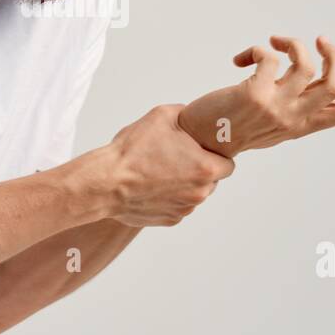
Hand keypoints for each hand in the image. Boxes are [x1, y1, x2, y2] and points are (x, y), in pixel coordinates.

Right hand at [104, 104, 235, 226]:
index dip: (216, 155)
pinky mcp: (170, 220)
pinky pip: (178, 206)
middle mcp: (200, 192)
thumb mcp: (162, 116)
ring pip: (194, 194)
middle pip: (212, 180)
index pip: (228, 165)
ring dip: (184, 184)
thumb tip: (192, 117)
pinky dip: (170, 197)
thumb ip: (186, 114)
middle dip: (199, 169)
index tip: (201, 150)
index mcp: (205, 168)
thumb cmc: (132, 151)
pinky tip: (152, 185)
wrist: (106, 183)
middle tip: (177, 157)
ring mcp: (185, 209)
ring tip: (160, 170)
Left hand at [177, 35, 334, 155]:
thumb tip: (310, 76)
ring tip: (278, 41)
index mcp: (299, 126)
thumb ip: (293, 107)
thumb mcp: (272, 125)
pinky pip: (269, 58)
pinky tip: (241, 59)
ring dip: (295, 43)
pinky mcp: (254, 93)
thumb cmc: (232, 129)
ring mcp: (274, 106)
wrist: (197, 142)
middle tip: (320, 41)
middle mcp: (291, 118)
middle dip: (334, 55)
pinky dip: (257, 50)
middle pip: (334, 85)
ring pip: (307, 66)